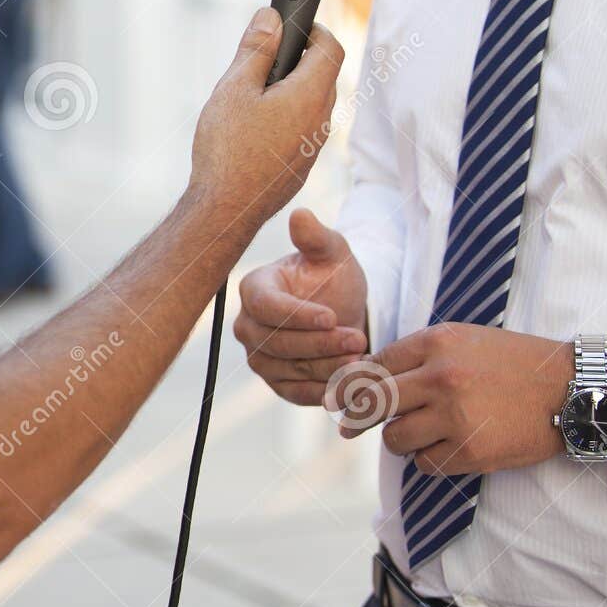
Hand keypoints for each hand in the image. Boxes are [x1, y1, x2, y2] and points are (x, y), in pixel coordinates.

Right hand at [189, 8, 342, 231]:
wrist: (226, 209)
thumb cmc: (227, 149)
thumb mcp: (234, 87)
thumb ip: (256, 48)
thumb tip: (269, 17)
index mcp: (310, 95)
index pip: (331, 48)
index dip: (315, 30)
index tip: (293, 27)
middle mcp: (320, 121)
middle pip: (322, 76)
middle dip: (298, 60)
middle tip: (263, 60)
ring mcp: (312, 147)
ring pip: (311, 105)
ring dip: (290, 91)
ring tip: (251, 97)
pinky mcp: (300, 166)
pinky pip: (301, 130)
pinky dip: (285, 118)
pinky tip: (252, 129)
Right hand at [235, 209, 368, 404]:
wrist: (342, 313)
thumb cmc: (333, 278)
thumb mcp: (333, 254)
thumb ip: (317, 238)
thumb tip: (300, 214)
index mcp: (254, 288)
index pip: (266, 306)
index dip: (297, 315)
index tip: (332, 316)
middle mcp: (247, 325)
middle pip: (275, 342)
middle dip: (319, 343)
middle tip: (357, 340)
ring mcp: (258, 356)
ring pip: (287, 369)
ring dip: (325, 367)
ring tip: (360, 360)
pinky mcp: (275, 382)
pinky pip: (293, 392)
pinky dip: (321, 390)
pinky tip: (348, 382)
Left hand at [333, 324, 571, 474]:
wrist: (573, 389)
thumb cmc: (513, 363)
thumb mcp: (464, 341)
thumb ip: (417, 356)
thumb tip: (361, 380)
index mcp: (436, 342)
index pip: (373, 366)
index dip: (350, 386)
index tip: (338, 398)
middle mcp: (441, 377)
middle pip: (372, 404)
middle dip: (356, 418)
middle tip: (346, 428)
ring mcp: (455, 415)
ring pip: (395, 439)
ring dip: (401, 441)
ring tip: (421, 434)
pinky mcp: (471, 450)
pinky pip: (425, 464)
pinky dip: (430, 460)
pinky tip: (448, 448)